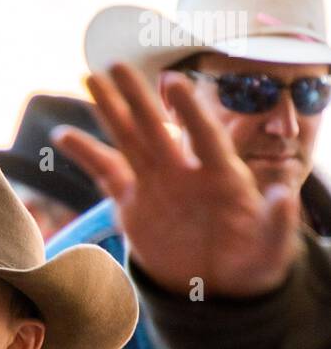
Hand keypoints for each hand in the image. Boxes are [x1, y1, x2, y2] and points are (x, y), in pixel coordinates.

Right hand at [52, 62, 300, 297]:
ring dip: (110, 110)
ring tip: (90, 78)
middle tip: (117, 64)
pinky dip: (86, 154)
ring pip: (130, 140)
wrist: (221, 283)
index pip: (204, 136)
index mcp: (221, 175)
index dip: (189, 112)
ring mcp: (157, 185)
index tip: (173, 82)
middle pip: (158, 128)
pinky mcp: (133, 205)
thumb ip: (277, 222)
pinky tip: (63, 134)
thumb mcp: (271, 246)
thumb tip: (284, 198)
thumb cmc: (253, 259)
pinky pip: (106, 174)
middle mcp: (185, 172)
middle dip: (138, 97)